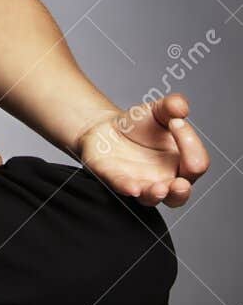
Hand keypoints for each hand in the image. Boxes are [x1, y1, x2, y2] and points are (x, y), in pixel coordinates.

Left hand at [76, 93, 208, 207]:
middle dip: (181, 191)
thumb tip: (181, 106)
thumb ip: (171, 107)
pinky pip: (122, 187)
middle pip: (179, 194)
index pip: (196, 163)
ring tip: (159, 189)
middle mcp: (164, 179)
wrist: (108, 127)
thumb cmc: (139, 126)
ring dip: (156, 194)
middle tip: (181, 184)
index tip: (175, 122)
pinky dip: (127, 187)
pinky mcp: (115, 179)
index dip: (190, 144)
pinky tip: (131, 187)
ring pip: (151, 198)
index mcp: (181, 164)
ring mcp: (140, 183)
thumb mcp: (158, 111)